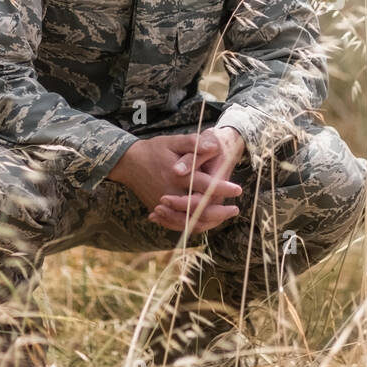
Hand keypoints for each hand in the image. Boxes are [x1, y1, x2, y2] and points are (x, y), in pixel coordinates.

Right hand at [107, 131, 242, 233]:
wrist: (128, 162)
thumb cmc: (153, 150)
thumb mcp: (173, 141)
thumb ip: (194, 143)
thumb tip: (213, 146)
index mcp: (177, 176)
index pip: (205, 186)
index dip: (223, 189)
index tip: (237, 190)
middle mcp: (171, 194)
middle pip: (199, 210)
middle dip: (219, 213)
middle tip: (235, 210)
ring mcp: (163, 205)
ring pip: (189, 222)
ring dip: (208, 222)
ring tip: (223, 218)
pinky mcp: (159, 210)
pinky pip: (177, 224)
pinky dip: (192, 226)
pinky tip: (204, 222)